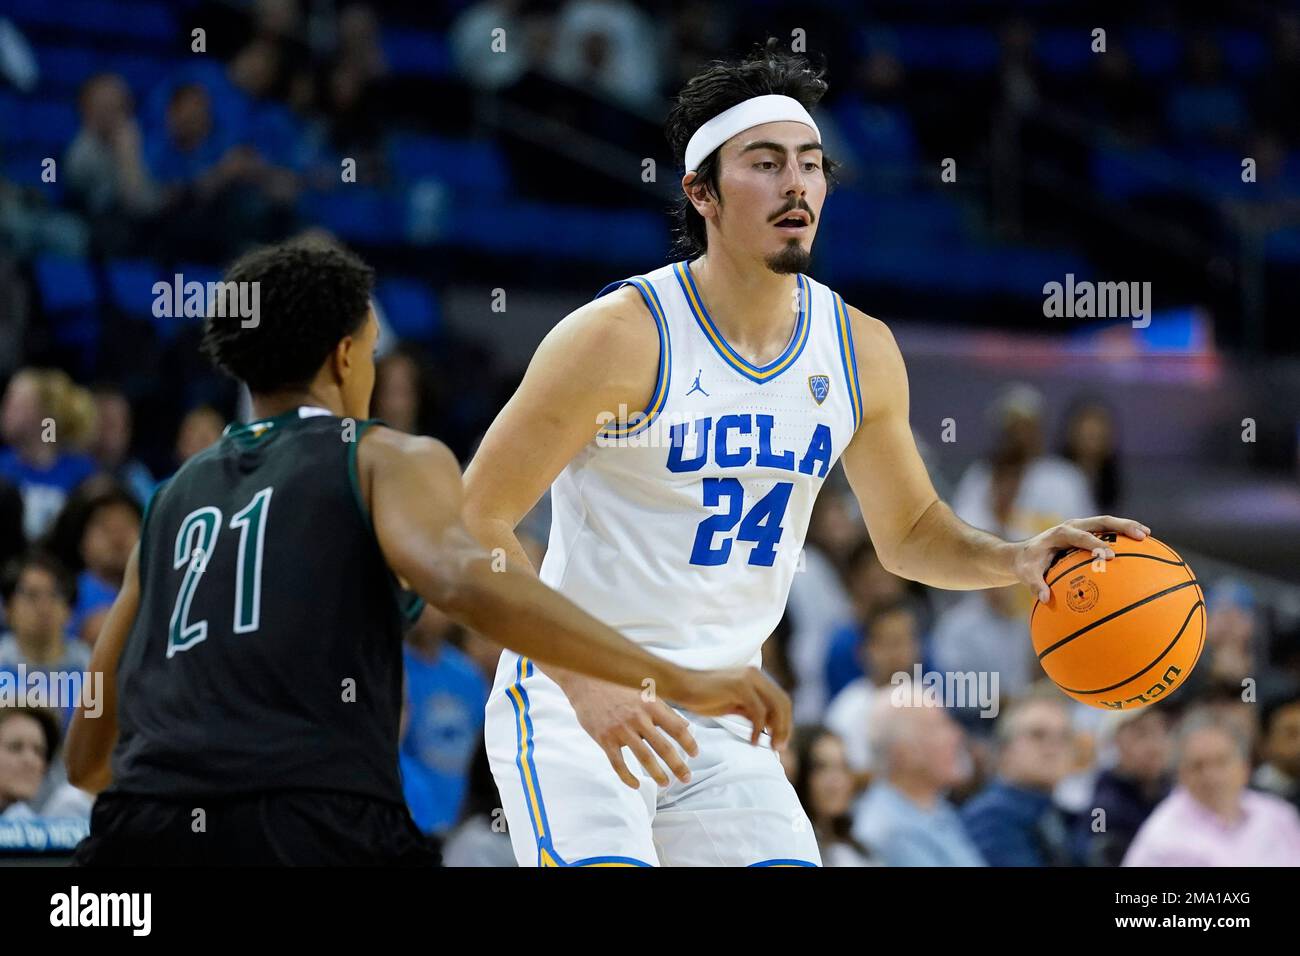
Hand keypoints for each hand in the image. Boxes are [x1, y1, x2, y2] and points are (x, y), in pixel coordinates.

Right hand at [562, 675, 698, 790]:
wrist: (587, 682)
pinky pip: (619, 764)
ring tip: (666, 783)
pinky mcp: (605, 739)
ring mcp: (621, 730)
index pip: (676, 727)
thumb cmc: (618, 687)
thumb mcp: (644, 693)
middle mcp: (638, 718)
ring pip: (644, 758)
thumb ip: (665, 709)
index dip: (689, 742)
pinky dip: (628, 777)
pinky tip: (636, 784)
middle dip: (678, 765)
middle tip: (686, 778)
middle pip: (663, 747)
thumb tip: (686, 726)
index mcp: (650, 705)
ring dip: (657, 774)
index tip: (695, 754)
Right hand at [667, 666, 791, 748]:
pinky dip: (758, 729)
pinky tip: (753, 741)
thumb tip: (771, 727)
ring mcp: (748, 678)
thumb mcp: (734, 705)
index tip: (781, 741)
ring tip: (770, 747)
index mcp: (756, 677)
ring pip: (775, 706)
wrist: (682, 686)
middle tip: (779, 748)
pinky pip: (758, 711)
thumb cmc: (705, 697)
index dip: (786, 722)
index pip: (782, 700)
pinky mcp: (739, 686)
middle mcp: (755, 675)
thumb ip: (753, 712)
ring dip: (776, 730)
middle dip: (785, 728)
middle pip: (783, 703)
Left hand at [1015, 515, 1150, 602]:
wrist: (1024, 552)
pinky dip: (1123, 535)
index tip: (1109, 556)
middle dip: (1121, 526)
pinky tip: (1142, 546)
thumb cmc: (1027, 565)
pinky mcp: (1086, 531)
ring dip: (1127, 526)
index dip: (1095, 544)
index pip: (1079, 536)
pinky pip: (1107, 531)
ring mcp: (1081, 527)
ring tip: (1148, 535)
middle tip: (1141, 536)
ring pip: (1107, 522)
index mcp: (1059, 534)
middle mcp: (1072, 526)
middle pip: (1100, 521)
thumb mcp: (1026, 574)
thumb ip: (1034, 585)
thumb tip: (1045, 599)